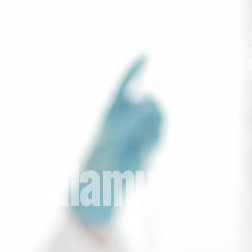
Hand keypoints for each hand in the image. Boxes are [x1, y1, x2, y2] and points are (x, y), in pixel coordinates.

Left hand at [74, 55, 162, 226]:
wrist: (97, 195)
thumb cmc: (94, 166)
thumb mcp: (106, 137)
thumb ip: (125, 118)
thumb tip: (145, 100)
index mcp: (110, 117)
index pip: (124, 88)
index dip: (134, 71)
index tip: (144, 55)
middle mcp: (127, 125)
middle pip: (146, 102)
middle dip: (151, 102)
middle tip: (148, 102)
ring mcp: (139, 138)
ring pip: (157, 119)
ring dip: (156, 119)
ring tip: (145, 131)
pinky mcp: (147, 153)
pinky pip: (157, 139)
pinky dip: (154, 138)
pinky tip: (147, 145)